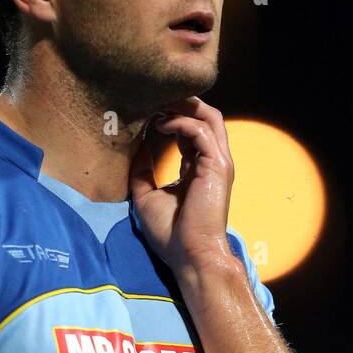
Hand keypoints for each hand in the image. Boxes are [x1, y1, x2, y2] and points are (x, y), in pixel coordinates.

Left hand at [129, 96, 235, 274]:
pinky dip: (180, 122)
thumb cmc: (171, 234)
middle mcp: (211, 162)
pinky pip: (201, 131)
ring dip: (182, 106)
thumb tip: (134, 150)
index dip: (170, 116)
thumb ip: (142, 172)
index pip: (190, 131)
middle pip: (205, 116)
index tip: (147, 112)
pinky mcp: (217, 166)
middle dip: (181, 102)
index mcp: (198, 168)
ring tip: (158, 105)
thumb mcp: (147, 197)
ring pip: (209, 117)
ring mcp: (218, 162)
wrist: (189, 255)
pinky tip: (160, 124)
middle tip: (154, 97)